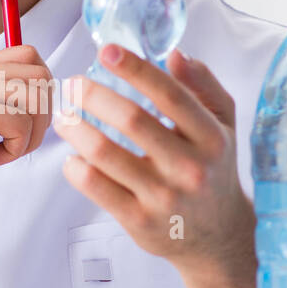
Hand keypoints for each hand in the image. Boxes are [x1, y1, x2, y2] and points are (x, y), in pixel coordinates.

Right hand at [0, 45, 53, 227]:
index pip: (30, 57)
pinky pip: (19, 123)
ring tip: (6, 151)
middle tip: (20, 142)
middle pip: (40, 74)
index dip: (43, 92)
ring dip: (31, 134)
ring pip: (34, 97)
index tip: (28, 123)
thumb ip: (9, 100)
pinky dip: (15, 149)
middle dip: (44, 115)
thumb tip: (48, 91)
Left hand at [53, 44, 259, 287]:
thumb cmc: (214, 170)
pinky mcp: (139, 222)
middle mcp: (189, 167)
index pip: (170, 94)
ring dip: (76, 129)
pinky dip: (75, 168)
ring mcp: (163, 197)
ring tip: (64, 117)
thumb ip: (203, 86)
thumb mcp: (223, 126)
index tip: (106, 50)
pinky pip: (96, 188)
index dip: (135, 68)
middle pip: (132, 120)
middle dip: (94, 95)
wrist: (218, 237)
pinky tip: (72, 157)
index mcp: (211, 137)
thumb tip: (175, 55)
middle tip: (72, 85)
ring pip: (105, 154)